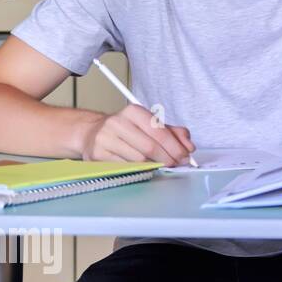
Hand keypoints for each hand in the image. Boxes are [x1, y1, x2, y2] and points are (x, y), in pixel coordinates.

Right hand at [79, 104, 196, 165]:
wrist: (92, 133)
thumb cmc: (127, 131)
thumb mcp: (150, 125)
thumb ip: (174, 133)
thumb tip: (189, 146)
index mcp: (134, 112)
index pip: (159, 132)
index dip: (175, 147)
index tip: (185, 156)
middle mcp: (118, 122)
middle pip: (150, 147)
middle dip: (168, 159)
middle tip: (176, 164)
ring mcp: (105, 138)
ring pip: (139, 160)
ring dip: (154, 166)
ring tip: (159, 164)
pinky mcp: (97, 154)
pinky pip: (126, 167)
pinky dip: (139, 170)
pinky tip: (143, 167)